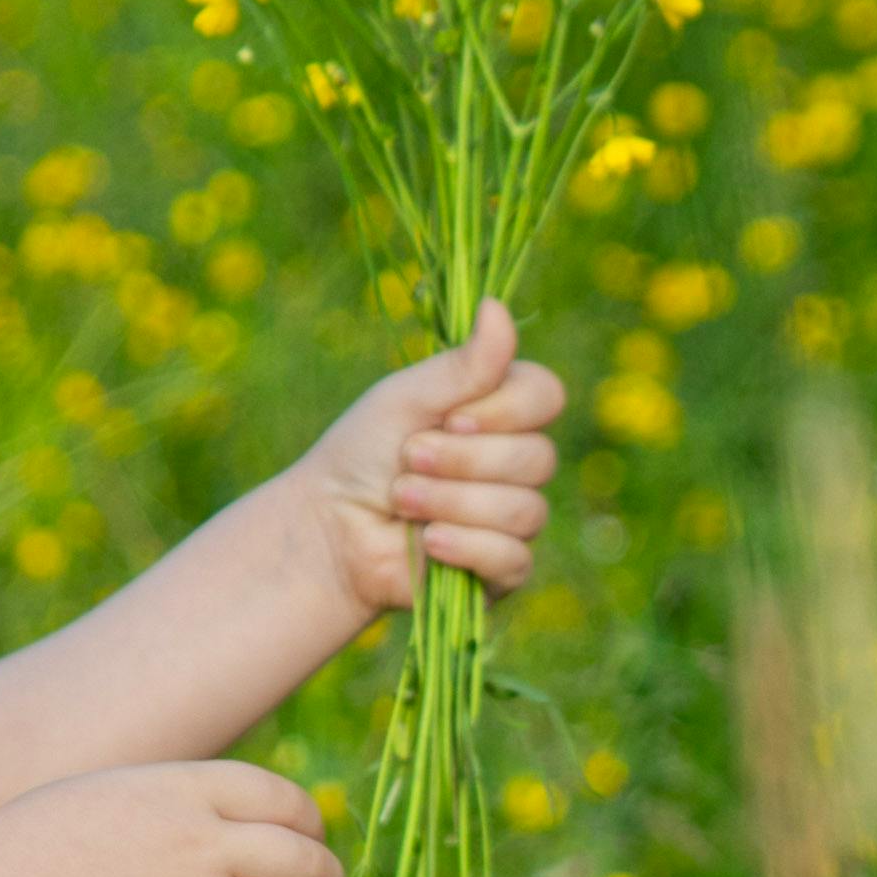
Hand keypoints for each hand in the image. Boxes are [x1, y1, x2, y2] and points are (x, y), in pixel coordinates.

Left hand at [299, 301, 567, 624]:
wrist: (329, 527)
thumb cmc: (364, 454)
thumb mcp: (409, 398)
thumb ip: (465, 365)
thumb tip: (497, 306)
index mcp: (501, 412)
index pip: (547, 396)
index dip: (505, 410)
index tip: (451, 417)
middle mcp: (517, 463)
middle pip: (538, 458)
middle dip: (461, 461)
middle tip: (407, 459)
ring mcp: (513, 518)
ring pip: (524, 510)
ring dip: (450, 503)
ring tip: (399, 501)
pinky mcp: (502, 570)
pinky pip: (514, 558)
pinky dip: (465, 547)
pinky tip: (428, 544)